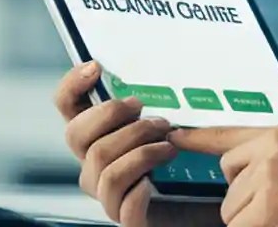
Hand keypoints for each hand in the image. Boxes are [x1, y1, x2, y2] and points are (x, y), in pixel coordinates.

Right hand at [54, 62, 218, 226]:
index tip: (95, 67)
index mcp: (100, 137)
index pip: (68, 107)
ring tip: (169, 144)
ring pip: (103, 164)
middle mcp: (95, 166)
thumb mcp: (174, 126)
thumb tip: (161, 67)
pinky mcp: (128, 219)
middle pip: (77, 135)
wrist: (209, 203)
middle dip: (112, 116)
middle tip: (150, 113)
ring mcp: (108, 194)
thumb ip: (158, 104)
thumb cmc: (191, 161)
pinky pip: (122, 203)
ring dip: (139, 149)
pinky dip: (139, 187)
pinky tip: (155, 181)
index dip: (71, 86)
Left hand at [169, 122, 277, 226]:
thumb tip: (237, 171)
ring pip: (232, 206)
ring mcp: (269, 175)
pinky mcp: (270, 204)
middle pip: (228, 178)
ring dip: (251, 217)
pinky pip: (239, 224)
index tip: (173, 135)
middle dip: (245, 196)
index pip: (228, 133)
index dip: (197, 137)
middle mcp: (271, 147)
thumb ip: (275, 153)